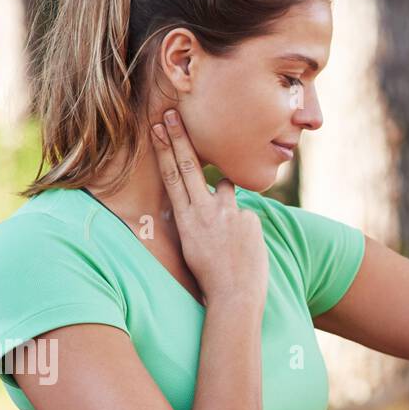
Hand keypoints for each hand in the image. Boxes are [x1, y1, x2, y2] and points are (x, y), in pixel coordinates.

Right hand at [149, 108, 267, 307]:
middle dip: (179, 138)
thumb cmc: (211, 277)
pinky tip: (245, 250)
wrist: (235, 296)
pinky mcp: (250, 218)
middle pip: (189, 166)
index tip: (158, 126)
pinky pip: (246, 214)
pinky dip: (245, 227)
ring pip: (226, 186)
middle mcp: (205, 211)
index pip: (172, 177)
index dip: (165, 150)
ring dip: (224, 196)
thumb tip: (206, 199)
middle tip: (172, 113)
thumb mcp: (194, 247)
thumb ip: (198, 219)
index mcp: (187, 220)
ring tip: (227, 230)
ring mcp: (229, 213)